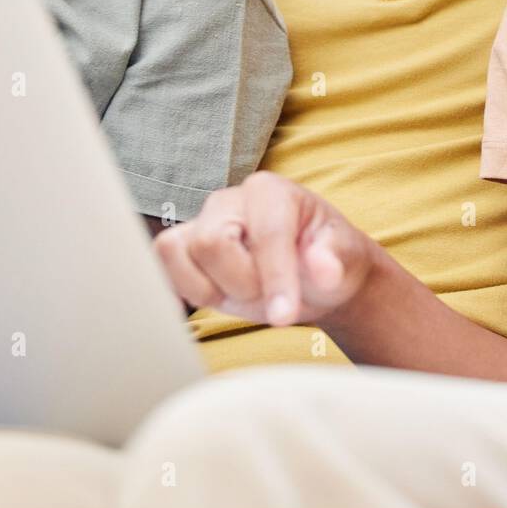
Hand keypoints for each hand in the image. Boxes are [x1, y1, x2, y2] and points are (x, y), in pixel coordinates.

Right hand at [154, 171, 378, 326]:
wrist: (313, 278)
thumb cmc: (329, 259)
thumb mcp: (345, 258)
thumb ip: (333, 260)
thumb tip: (323, 269)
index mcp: (271, 191)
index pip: (265, 232)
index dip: (274, 277)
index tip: (285, 316)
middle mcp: (229, 201)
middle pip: (210, 242)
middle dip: (242, 282)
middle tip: (269, 295)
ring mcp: (202, 224)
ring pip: (176, 254)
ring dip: (211, 289)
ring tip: (244, 293)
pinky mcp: (184, 251)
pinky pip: (161, 267)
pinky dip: (180, 291)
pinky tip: (214, 300)